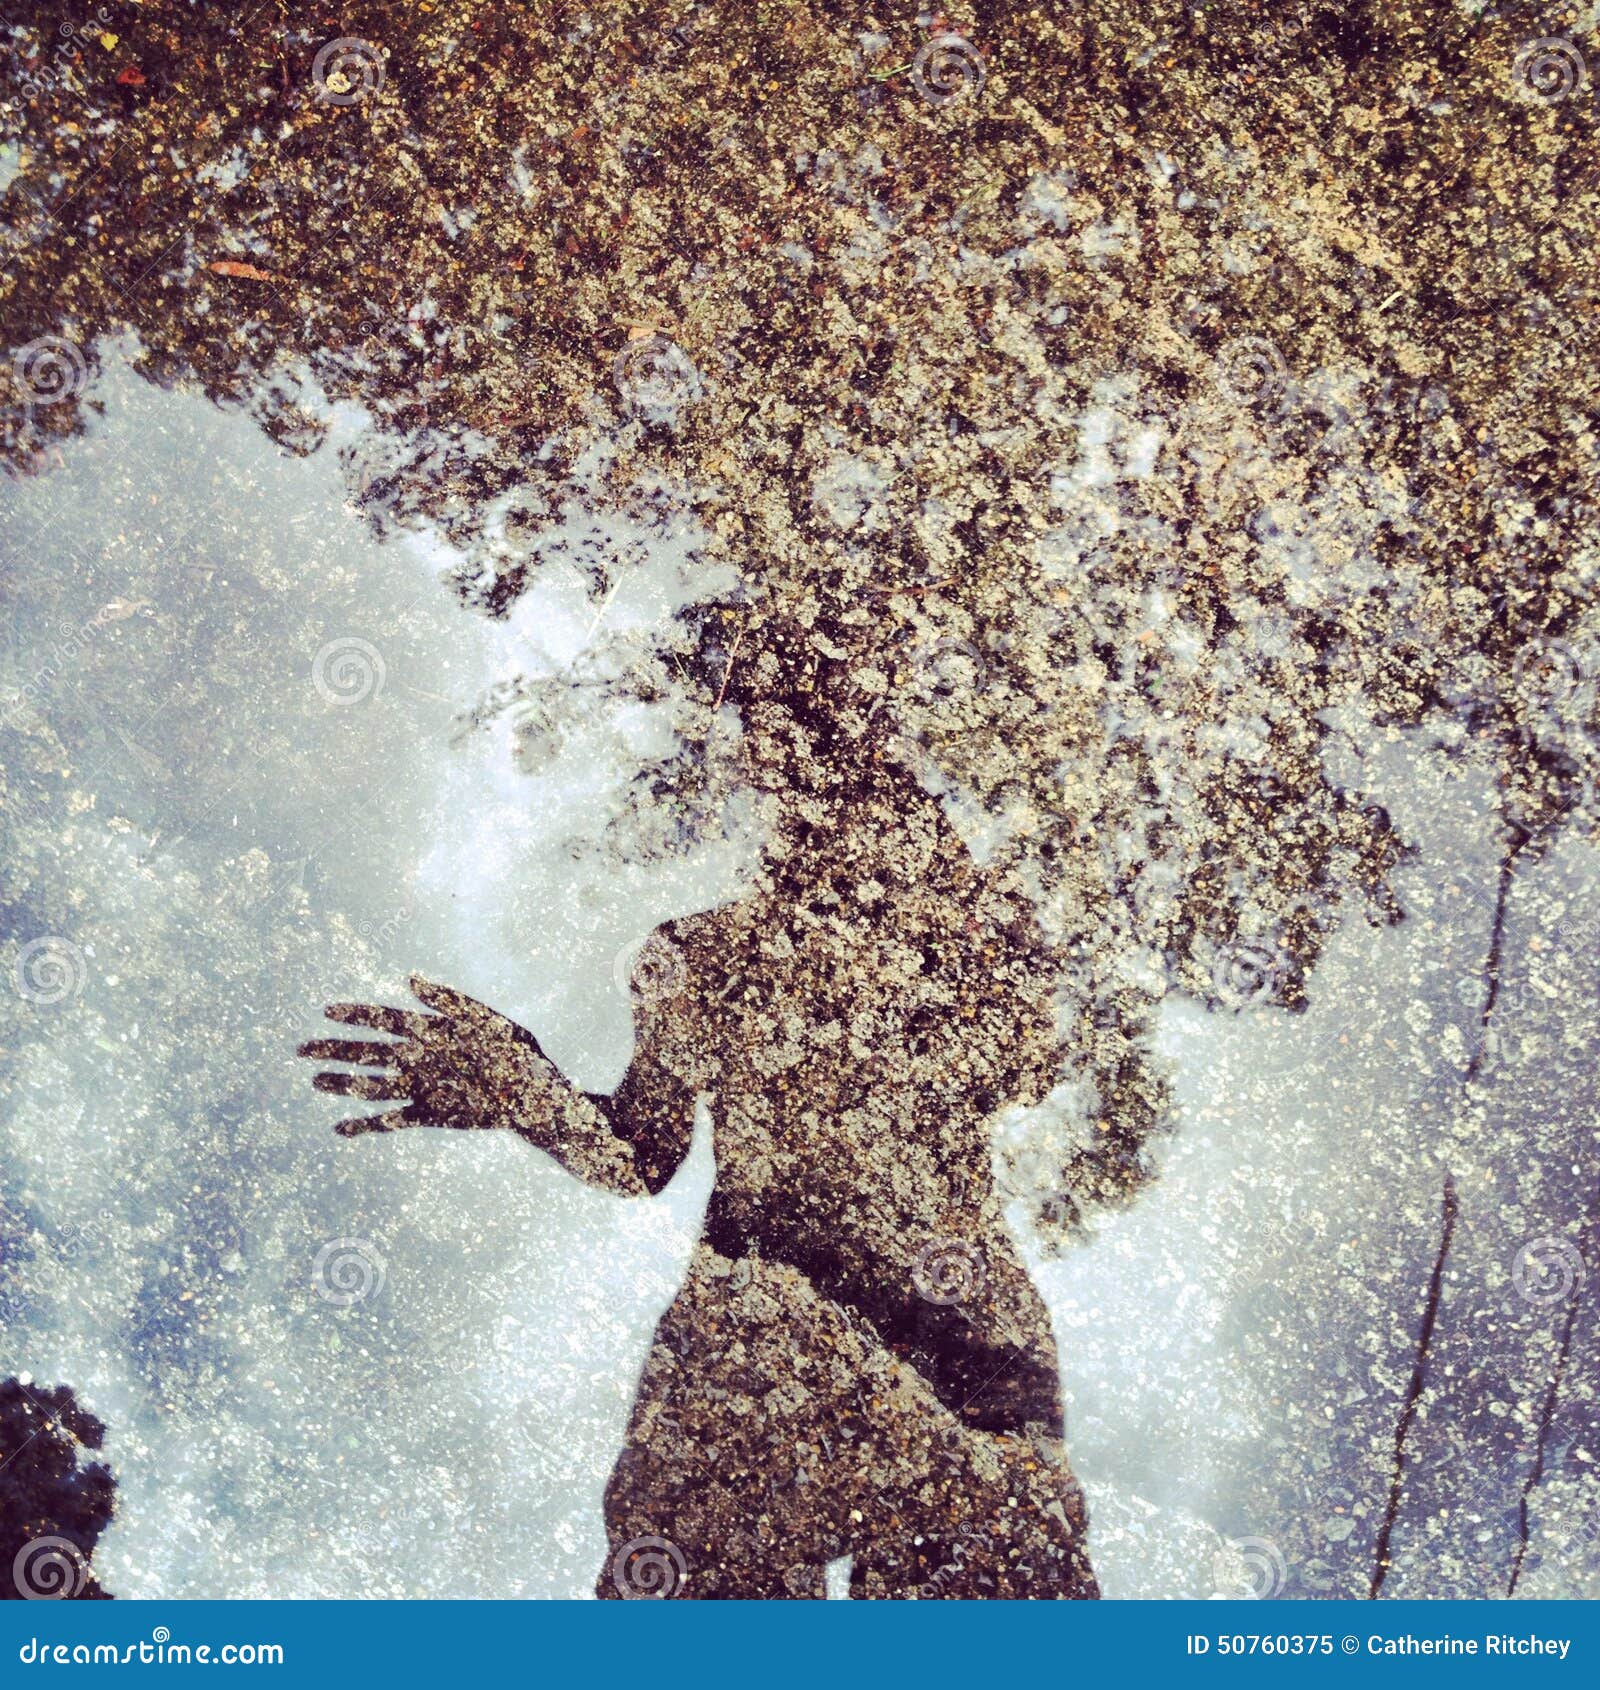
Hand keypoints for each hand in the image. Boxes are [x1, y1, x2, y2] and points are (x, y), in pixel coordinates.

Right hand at [298, 975, 552, 1138]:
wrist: (537, 1097)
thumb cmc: (517, 1052)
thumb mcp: (488, 1020)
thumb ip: (449, 1001)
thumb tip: (409, 979)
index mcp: (431, 1031)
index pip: (385, 1020)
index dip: (357, 1015)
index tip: (328, 1011)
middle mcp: (419, 1059)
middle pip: (369, 1053)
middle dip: (335, 1050)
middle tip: (301, 1049)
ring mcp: (421, 1087)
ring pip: (373, 1086)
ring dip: (343, 1084)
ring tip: (314, 1081)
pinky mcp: (428, 1114)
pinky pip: (391, 1121)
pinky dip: (366, 1126)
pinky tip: (340, 1128)